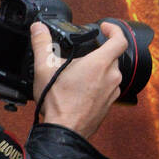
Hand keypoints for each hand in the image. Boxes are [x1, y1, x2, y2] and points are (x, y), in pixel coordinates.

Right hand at [30, 20, 126, 138]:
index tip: (104, 28)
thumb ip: (42, 43)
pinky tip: (81, 88)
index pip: (120, 39)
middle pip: (113, 56)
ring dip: (98, 69)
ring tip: (79, 73)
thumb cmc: (58, 101)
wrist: (65, 131)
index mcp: (100, 63)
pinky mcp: (110, 104)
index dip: (114, 29)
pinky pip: (108, 87)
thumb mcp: (45, 68)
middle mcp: (112, 76)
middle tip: (83, 54)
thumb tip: (38, 28)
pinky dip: (98, 83)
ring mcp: (113, 91)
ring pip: (110, 73)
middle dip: (100, 51)